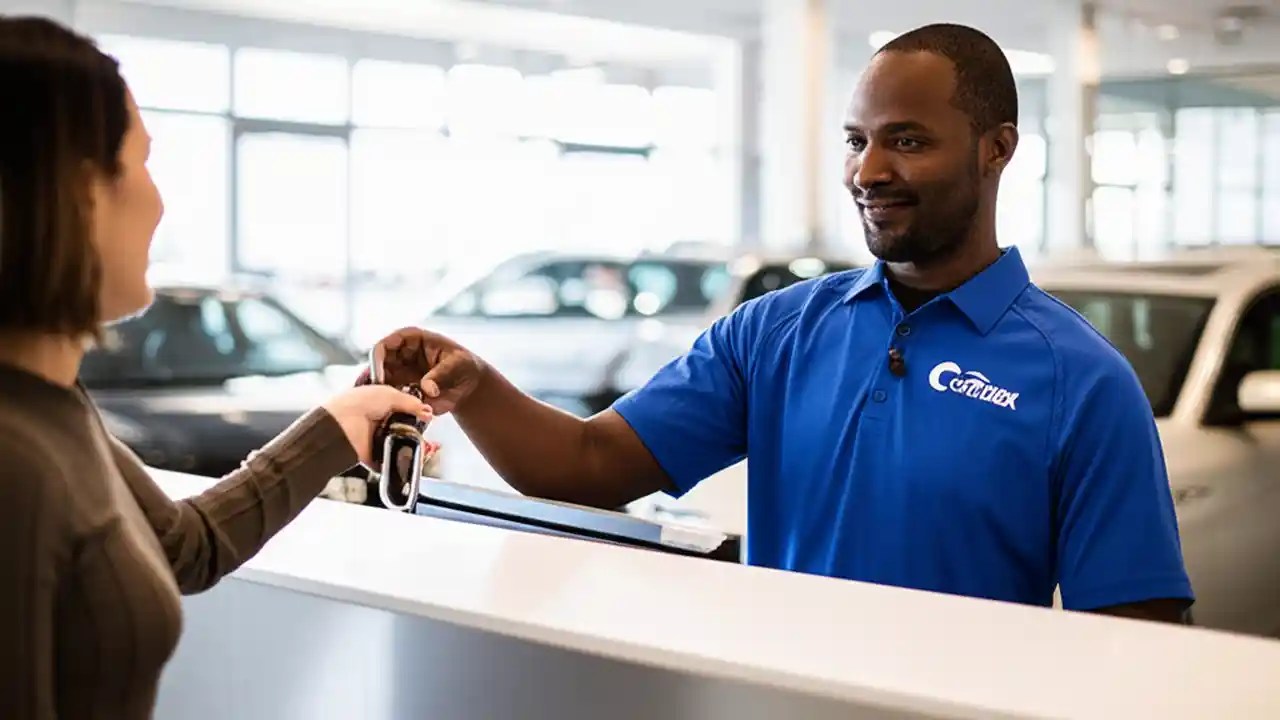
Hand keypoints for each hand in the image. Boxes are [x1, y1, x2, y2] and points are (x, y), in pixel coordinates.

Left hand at [322, 385, 433, 466]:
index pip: (402, 405)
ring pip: (401, 441)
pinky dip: (403, 458)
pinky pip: (393, 458)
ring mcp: (377, 437)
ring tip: (422, 440)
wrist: (341, 426)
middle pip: (404, 424)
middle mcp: (377, 419)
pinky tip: (413, 453)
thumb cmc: (357, 404)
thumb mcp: (389, 395)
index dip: (415, 408)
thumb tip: (427, 410)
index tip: (427, 412)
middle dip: (416, 426)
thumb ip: (410, 402)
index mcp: (378, 401)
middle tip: (425, 426)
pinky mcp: (376, 454)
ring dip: (411, 442)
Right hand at [364, 327, 485, 414]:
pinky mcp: (400, 389)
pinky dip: (387, 406)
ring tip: (377, 409)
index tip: (379, 380)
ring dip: (377, 396)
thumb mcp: (457, 365)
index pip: (384, 346)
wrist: (468, 383)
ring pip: (378, 383)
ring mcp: (398, 372)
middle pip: (375, 366)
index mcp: (411, 339)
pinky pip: (388, 397)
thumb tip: (428, 389)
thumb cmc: (464, 365)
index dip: (377, 361)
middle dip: (371, 382)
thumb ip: (441, 375)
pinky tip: (387, 415)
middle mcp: (399, 354)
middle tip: (371, 400)